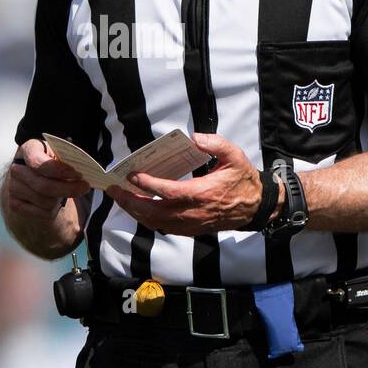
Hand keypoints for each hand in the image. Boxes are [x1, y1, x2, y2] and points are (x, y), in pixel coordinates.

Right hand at [5, 139, 91, 221]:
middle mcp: (16, 169)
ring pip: (46, 202)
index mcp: (28, 149)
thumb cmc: (50, 160)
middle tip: (84, 187)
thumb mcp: (57, 153)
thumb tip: (81, 173)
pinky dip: (55, 209)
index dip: (59, 170)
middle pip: (44, 186)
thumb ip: (66, 160)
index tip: (77, 173)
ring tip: (65, 191)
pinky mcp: (15, 204)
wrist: (34, 172)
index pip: (39, 163)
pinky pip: (43, 213)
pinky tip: (56, 201)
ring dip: (61, 199)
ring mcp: (13, 188)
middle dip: (68, 188)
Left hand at [107, 133, 263, 236]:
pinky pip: (162, 227)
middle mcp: (193, 212)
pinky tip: (137, 209)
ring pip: (155, 222)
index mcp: (202, 193)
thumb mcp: (235, 156)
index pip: (168, 192)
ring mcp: (190, 224)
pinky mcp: (190, 230)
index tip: (132, 175)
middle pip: (154, 211)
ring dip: (135, 211)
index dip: (148, 184)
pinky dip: (146, 219)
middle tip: (114, 190)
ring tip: (120, 198)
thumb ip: (216, 144)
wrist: (254, 207)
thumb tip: (195, 137)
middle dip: (130, 201)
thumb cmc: (242, 180)